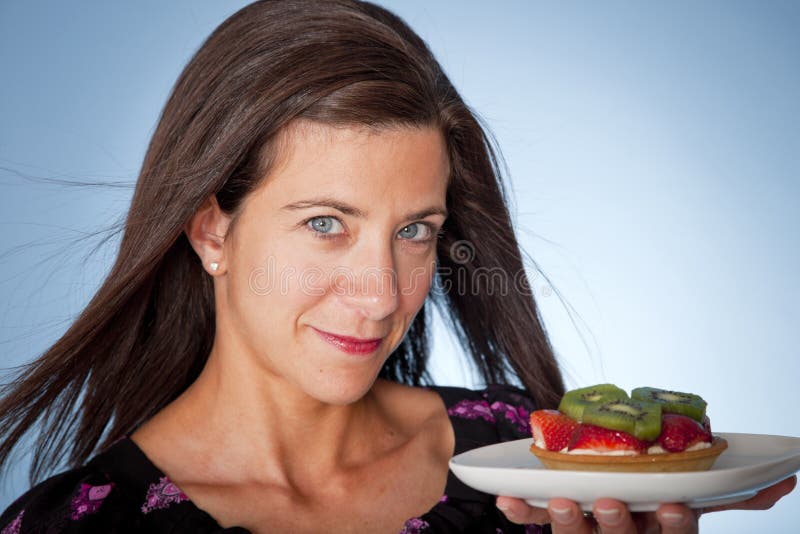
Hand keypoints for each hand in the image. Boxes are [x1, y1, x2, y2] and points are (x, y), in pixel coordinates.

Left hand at [495, 475, 795, 532]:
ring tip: (559, 503)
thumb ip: (737, 493)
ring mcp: (591, 533)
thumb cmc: (657, 505)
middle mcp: (628, 533)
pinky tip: (503, 499)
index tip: (673, 507)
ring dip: (569, 522)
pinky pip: (533, 522)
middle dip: (618, 525)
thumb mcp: (693, 498)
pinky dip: (519, 510)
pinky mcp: (556, 525)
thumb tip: (786, 479)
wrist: (605, 515)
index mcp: (659, 527)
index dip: (672, 525)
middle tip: (610, 503)